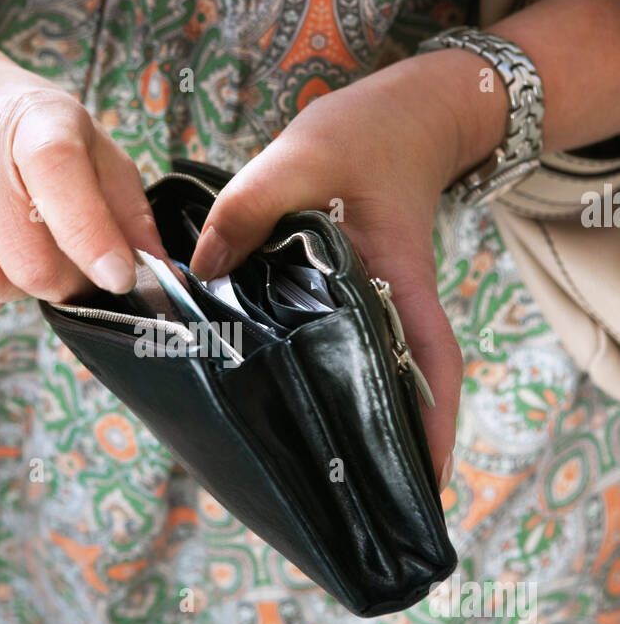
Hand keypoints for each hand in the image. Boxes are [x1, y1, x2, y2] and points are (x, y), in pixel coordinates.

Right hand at [0, 14, 169, 313]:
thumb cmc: (26, 130)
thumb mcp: (91, 146)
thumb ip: (128, 209)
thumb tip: (160, 271)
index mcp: (34, 119)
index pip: (59, 178)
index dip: (91, 238)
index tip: (117, 277)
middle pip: (25, 259)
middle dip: (62, 282)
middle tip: (72, 270)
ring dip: (17, 290)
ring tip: (25, 258)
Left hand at [189, 50, 507, 485]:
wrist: (400, 112)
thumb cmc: (364, 135)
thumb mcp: (299, 157)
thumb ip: (246, 211)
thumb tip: (193, 276)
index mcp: (399, 281)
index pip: (430, 364)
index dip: (430, 427)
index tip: (423, 486)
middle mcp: (393, 305)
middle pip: (401, 390)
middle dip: (388, 451)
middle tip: (360, 511)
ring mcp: (373, 305)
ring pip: (372, 377)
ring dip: (356, 425)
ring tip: (319, 483)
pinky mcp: (348, 296)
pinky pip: (340, 349)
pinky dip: (322, 380)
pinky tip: (280, 403)